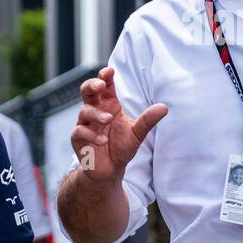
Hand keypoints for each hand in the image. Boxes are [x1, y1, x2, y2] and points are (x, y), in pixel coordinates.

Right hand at [71, 67, 167, 183]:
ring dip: (96, 113)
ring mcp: (85, 124)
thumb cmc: (121, 148)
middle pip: (86, 91)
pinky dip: (91, 135)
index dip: (104, 77)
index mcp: (108, 105)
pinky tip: (103, 140)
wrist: (109, 170)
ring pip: (84, 111)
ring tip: (109, 118)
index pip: (104, 86)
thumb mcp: (137, 134)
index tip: (110, 71)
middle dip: (91, 85)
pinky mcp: (78, 139)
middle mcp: (95, 112)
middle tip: (100, 85)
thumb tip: (164, 107)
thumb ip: (147, 120)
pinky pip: (80, 132)